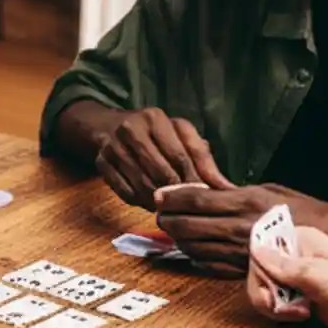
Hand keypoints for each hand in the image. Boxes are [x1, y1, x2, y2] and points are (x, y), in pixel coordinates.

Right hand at [94, 107, 234, 209]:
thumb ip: (201, 158)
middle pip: (162, 171)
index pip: (180, 154)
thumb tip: (225, 187)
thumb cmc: (153, 133)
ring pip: (144, 185)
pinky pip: (125, 192)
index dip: (194, 178)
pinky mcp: (101, 163)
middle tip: (189, 207)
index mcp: (154, 118)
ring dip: (160, 202)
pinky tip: (150, 203)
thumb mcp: (178, 135)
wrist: (107, 126)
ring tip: (172, 208)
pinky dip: (141, 202)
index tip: (205, 195)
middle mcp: (131, 129)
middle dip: (178, 193)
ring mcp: (113, 147)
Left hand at [155, 183, 327, 276]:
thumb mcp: (266, 189)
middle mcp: (238, 228)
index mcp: (244, 202)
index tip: (158, 195)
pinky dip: (194, 255)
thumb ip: (234, 191)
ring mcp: (238, 251)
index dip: (172, 197)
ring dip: (177, 238)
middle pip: (186, 225)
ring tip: (173, 228)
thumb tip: (206, 189)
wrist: (327, 237)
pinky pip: (208, 264)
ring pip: (192, 247)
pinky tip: (192, 247)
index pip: (195, 199)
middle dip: (167, 218)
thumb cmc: (298, 208)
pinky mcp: (242, 268)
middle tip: (160, 212)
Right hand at [249, 226, 327, 327]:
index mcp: (299, 239)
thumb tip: (254, 248)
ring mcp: (296, 277)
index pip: (260, 247)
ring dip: (275, 306)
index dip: (259, 268)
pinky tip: (301, 316)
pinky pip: (276, 303)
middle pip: (258, 272)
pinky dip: (282, 313)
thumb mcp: (314, 275)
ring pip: (264, 290)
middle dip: (265, 292)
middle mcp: (294, 255)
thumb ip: (280, 265)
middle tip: (280, 306)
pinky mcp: (300, 296)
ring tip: (297, 313)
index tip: (271, 285)